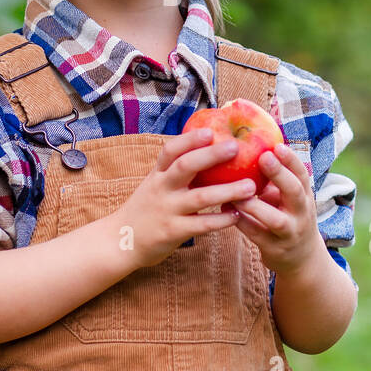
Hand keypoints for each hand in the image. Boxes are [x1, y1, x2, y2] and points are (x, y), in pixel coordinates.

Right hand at [116, 128, 258, 268]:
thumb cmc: (146, 209)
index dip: (189, 139)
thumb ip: (174, 171)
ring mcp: (167, 210)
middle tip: (235, 148)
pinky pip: (201, 225)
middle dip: (211, 155)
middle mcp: (161, 188)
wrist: (121, 241)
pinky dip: (221, 220)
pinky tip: (237, 215)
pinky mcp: (172, 232)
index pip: (170, 150)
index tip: (210, 130)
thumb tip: (206, 151)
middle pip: (185, 167)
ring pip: (199, 198)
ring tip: (250, 186)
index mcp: (157, 175)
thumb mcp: (154, 185)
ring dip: (227, 191)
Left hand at [225, 144, 320, 275]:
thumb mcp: (288, 197)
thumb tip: (246, 146)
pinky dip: (242, 222)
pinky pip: (257, 235)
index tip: (277, 145)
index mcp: (304, 195)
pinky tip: (228, 210)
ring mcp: (289, 232)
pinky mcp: (274, 249)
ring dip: (255, 205)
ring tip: (237, 193)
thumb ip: (273, 179)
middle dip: (280, 175)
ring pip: (276, 219)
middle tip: (263, 158)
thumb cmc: (287, 216)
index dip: (291, 159)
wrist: (301, 258)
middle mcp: (301, 213)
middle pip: (295, 192)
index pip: (302, 174)